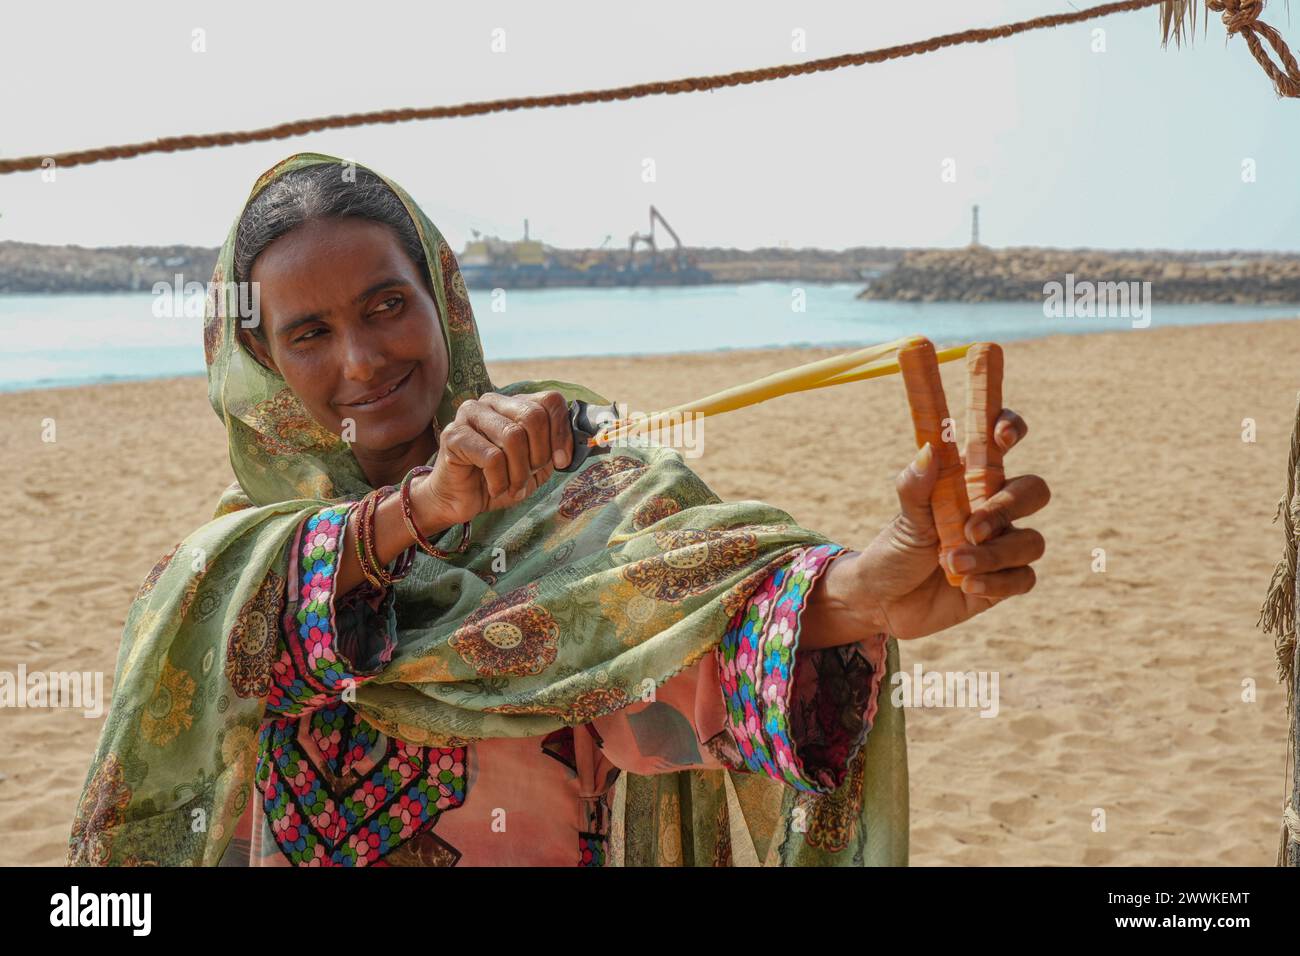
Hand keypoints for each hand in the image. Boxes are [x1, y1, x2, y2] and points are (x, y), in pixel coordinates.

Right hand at [415, 390, 573, 527]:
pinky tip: (495, 488)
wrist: (459, 500)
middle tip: (531, 475)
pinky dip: (500, 480)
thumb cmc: (498, 480)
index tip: (561, 462)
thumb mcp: (536, 465)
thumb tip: (581, 439)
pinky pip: (492, 456)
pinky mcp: (454, 435)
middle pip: (533, 416)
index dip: (561, 433)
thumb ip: (555, 449)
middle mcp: (492, 401)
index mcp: (514, 403)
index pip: (550, 400)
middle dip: (539, 454)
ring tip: (513, 486)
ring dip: (519, 471)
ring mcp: (470, 414)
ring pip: (513, 436)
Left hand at [821, 409, 1048, 641]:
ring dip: (993, 554)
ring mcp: (1002, 546)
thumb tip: (929, 450)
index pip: (1000, 444)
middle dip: (1009, 507)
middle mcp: (993, 510)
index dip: (1010, 428)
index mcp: (970, 483)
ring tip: (953, 564)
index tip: (1002, 435)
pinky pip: (1023, 578)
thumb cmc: (896, 552)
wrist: (884, 603)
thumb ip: (916, 486)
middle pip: (1033, 491)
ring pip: (1031, 542)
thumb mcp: (904, 519)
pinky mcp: (1004, 583)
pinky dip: (996, 582)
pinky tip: (966, 584)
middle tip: (971, 528)